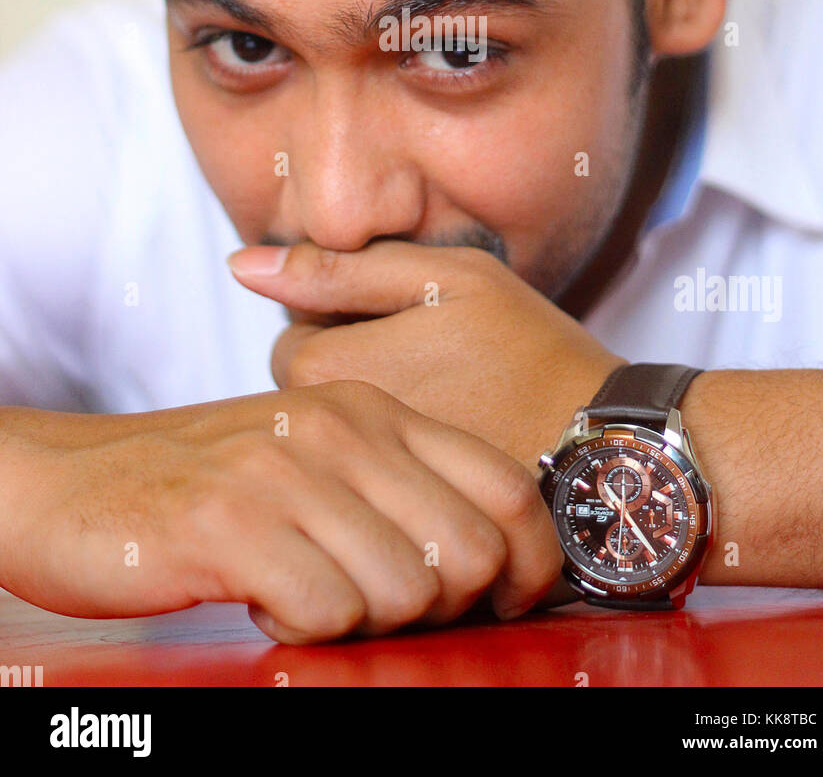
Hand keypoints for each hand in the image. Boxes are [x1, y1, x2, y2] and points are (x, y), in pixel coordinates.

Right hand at [0, 382, 561, 641]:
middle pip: (470, 554)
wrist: (73, 483)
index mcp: (374, 410)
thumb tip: (495, 568)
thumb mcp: (315, 456)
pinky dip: (302, 631)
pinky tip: (264, 605)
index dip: (530, 565)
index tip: (505, 608)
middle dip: (440, 610)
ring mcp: (285, 470)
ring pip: (406, 591)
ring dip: (363, 623)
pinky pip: (326, 613)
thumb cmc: (208, 484)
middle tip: (375, 607)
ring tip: (307, 596)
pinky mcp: (229, 522)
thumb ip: (396, 488)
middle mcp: (340, 428)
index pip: (507, 487)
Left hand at [229, 240, 625, 470]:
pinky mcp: (388, 524)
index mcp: (325, 368)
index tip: (410, 333)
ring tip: (444, 412)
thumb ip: (338, 268)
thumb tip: (241, 264)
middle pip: (308, 399)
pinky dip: (393, 468)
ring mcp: (354, 487)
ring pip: (336, 442)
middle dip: (352, 379)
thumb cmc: (528, 349)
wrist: (602, 442)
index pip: (292, 343)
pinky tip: (445, 452)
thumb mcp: (444, 278)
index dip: (348, 327)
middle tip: (431, 372)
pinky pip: (366, 484)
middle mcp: (326, 437)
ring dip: (368, 424)